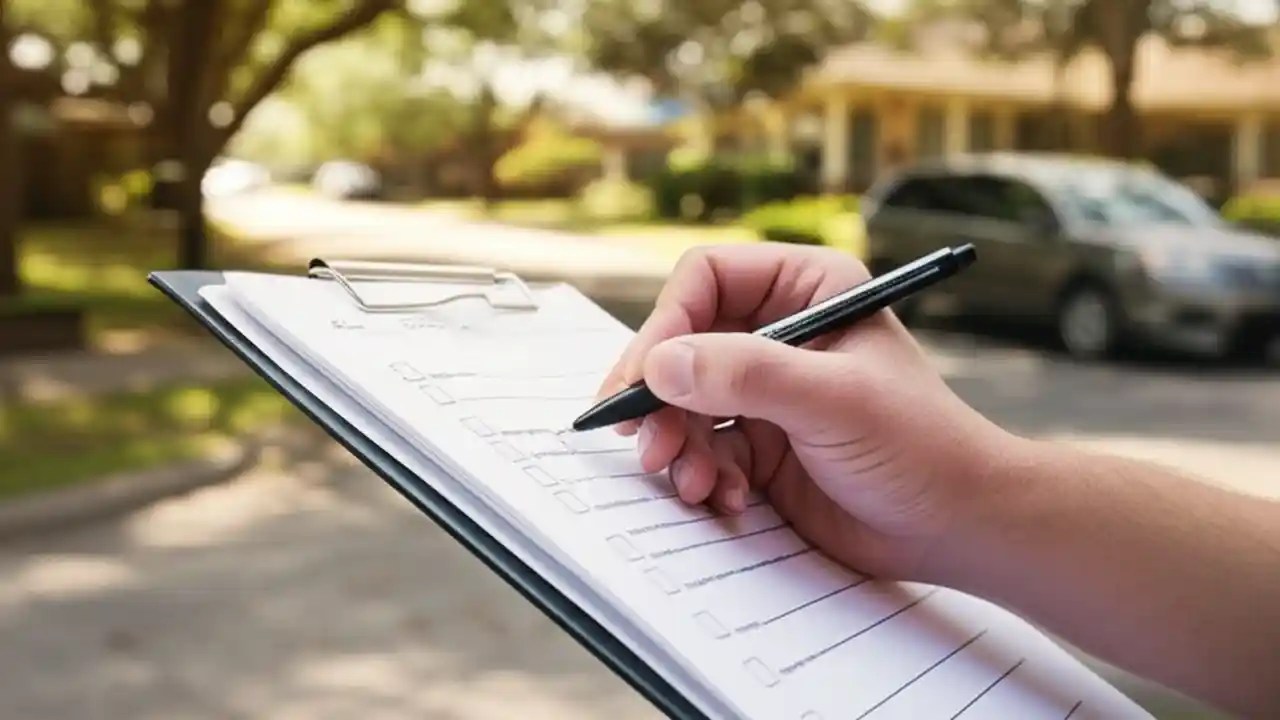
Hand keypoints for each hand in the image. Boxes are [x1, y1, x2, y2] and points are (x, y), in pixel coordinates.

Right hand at [597, 244, 1018, 582]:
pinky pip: (703, 448)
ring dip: (676, 443)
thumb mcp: (833, 400)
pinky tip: (727, 498)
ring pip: (685, 401)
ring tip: (690, 482)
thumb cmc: (920, 447)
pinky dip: (701, 474)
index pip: (708, 279)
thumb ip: (745, 375)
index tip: (643, 378)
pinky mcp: (761, 443)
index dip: (667, 324)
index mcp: (808, 288)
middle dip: (660, 395)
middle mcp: (781, 331)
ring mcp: (767, 390)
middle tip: (642, 438)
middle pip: (683, 342)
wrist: (957, 527)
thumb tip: (660, 365)